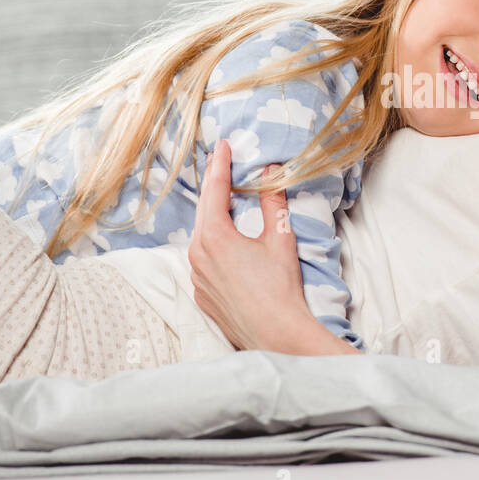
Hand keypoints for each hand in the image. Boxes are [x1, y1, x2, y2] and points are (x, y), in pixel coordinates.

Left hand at [187, 139, 314, 350]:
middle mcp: (197, 255)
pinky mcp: (202, 295)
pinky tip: (230, 246)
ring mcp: (197, 277)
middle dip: (214, 187)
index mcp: (214, 236)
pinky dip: (214, 247)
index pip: (215, 189)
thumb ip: (273, 201)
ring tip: (227, 203)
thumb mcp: (281, 237)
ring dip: (214, 218)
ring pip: (202, 237)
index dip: (220, 164)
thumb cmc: (281, 287)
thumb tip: (270, 172)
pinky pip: (204, 261)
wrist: (276, 334)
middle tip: (222, 164)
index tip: (222, 145)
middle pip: (204, 211)